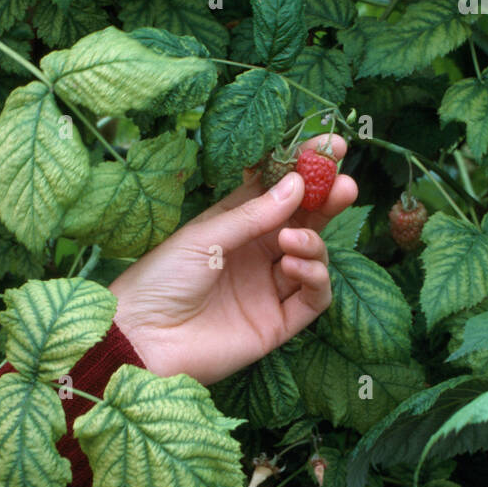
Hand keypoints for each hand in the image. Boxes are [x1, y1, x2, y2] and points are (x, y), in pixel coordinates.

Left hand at [109, 135, 357, 384]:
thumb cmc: (160, 280)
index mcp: (236, 224)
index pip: (280, 190)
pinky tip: (295, 266)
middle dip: (328, 200)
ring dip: (314, 242)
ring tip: (291, 240)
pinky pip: (313, 298)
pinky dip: (315, 278)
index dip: (306, 168)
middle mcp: (257, 254)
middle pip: (305, 221)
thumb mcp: (204, 236)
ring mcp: (268, 289)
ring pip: (314, 257)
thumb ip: (254, 214)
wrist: (143, 338)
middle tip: (344, 184)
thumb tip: (297, 183)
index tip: (332, 147)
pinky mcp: (277, 324)